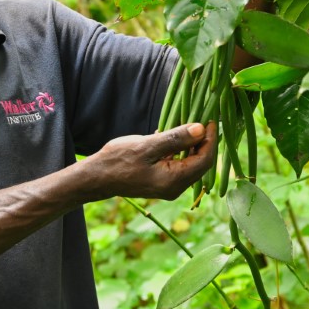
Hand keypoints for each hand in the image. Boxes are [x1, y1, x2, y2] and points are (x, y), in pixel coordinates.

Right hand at [84, 122, 217, 200]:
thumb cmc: (119, 160)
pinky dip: (182, 151)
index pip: (204, 160)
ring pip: (191, 164)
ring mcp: (169, 187)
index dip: (211, 140)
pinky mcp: (162, 182)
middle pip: (201, 163)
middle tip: (205, 120)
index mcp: (174, 181)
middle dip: (205, 142)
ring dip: (194, 145)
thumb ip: (175, 139)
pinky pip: (180, 166)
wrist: (98, 177)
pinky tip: (177, 137)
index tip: (211, 120)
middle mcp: (175, 188)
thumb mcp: (147, 146)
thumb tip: (201, 129)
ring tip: (193, 125)